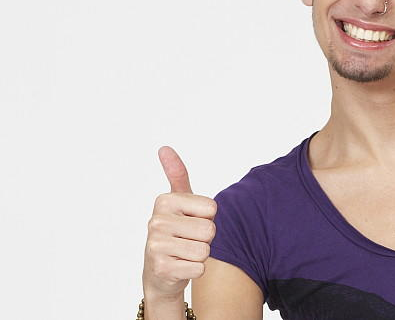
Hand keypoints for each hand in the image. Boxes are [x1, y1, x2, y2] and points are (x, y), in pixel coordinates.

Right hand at [142, 146, 217, 299]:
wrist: (160, 273)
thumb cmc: (176, 232)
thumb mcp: (179, 202)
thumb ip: (177, 175)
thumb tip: (164, 147)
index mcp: (164, 201)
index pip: (212, 208)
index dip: (207, 217)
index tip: (190, 221)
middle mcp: (155, 221)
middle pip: (209, 229)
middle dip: (205, 238)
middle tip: (188, 240)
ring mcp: (156, 246)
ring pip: (205, 250)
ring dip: (200, 255)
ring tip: (184, 253)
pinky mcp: (161, 269)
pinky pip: (199, 268)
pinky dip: (195, 270)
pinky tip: (180, 267)